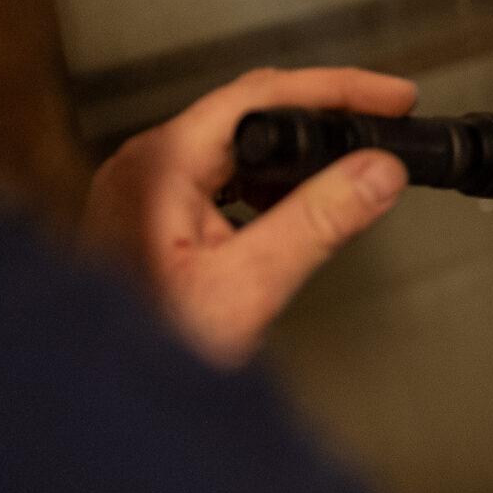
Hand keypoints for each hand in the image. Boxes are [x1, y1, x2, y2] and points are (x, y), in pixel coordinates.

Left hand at [82, 67, 417, 366]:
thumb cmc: (148, 348)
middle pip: (250, 111)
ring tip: (350, 163)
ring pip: (237, 144)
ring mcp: (143, 191)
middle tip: (382, 117)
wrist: (101, 402)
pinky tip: (296, 206)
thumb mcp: (250, 283)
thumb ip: (319, 221)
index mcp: (159, 165)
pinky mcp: (151, 217)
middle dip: (324, 114)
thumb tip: (376, 173)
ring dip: (297, 150)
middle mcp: (144, 167)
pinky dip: (269, 182)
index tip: (391, 98)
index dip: (338, 90)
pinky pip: (222, 177)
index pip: (262, 95)